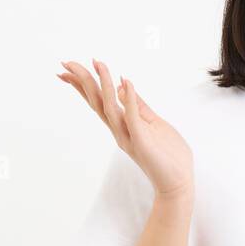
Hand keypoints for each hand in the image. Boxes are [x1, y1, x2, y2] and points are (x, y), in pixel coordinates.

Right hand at [58, 59, 193, 198]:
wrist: (178, 182)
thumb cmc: (168, 155)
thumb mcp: (152, 122)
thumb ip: (138, 105)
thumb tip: (123, 84)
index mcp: (121, 126)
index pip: (98, 101)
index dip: (82, 85)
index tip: (67, 70)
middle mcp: (119, 131)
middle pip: (96, 102)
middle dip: (82, 81)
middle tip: (66, 63)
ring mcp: (129, 136)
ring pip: (110, 107)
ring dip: (103, 84)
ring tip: (97, 64)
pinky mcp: (142, 141)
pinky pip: (132, 117)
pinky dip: (128, 99)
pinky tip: (124, 81)